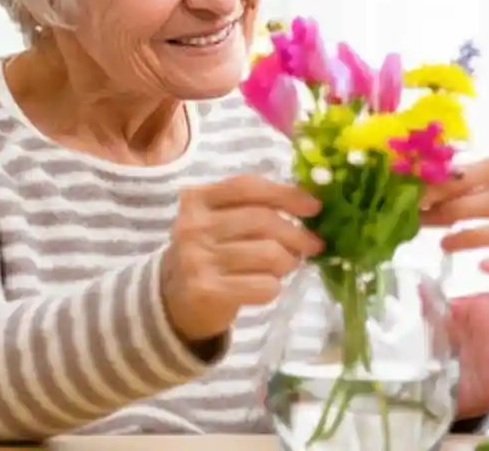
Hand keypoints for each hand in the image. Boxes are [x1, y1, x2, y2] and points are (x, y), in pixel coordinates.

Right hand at [162, 174, 322, 342]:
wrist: (175, 301)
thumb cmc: (211, 252)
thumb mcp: (220, 220)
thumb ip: (255, 206)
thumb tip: (310, 204)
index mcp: (197, 199)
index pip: (248, 186)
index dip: (286, 194)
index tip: (314, 207)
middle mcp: (192, 226)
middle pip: (263, 220)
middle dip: (297, 234)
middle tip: (312, 244)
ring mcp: (197, 259)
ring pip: (269, 254)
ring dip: (288, 262)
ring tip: (287, 266)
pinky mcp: (207, 291)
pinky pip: (263, 285)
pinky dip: (274, 287)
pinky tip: (266, 286)